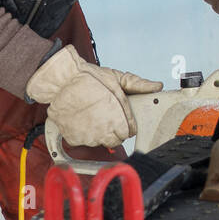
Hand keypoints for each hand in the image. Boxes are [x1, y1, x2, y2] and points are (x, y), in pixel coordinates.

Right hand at [25, 45, 162, 147]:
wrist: (60, 81)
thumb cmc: (88, 78)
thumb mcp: (116, 78)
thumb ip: (138, 85)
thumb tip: (157, 86)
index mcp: (117, 116)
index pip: (129, 133)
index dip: (126, 124)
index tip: (121, 117)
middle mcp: (103, 129)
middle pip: (116, 140)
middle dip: (115, 130)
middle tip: (107, 115)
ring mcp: (88, 136)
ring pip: (100, 142)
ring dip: (99, 132)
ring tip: (93, 114)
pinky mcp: (74, 138)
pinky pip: (83, 141)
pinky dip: (84, 133)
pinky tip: (83, 119)